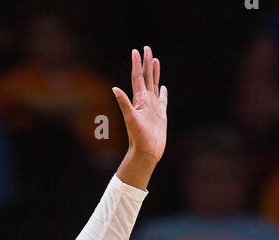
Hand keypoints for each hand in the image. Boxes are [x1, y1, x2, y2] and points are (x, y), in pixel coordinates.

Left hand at [113, 47, 166, 180]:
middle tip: (147, 48)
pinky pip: (162, 100)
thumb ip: (124, 103)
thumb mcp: (130, 119)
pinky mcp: (160, 115)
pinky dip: (163, 92)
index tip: (136, 51)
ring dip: (155, 72)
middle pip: (146, 77)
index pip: (137, 77)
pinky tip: (163, 87)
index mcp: (139, 99)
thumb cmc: (138, 137)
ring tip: (155, 60)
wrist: (146, 152)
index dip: (137, 64)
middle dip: (146, 63)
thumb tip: (114, 89)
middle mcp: (145, 101)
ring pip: (154, 85)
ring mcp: (153, 107)